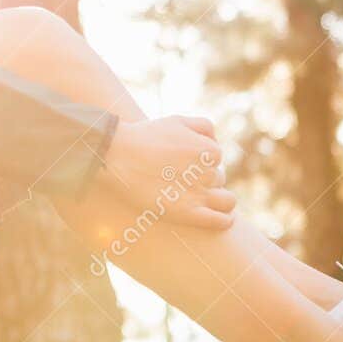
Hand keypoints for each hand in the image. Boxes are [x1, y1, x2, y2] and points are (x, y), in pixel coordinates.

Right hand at [98, 115, 235, 229]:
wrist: (116, 155)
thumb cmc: (144, 137)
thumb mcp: (178, 120)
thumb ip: (203, 127)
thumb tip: (215, 142)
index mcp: (209, 150)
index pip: (216, 159)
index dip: (201, 162)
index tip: (184, 165)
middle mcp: (208, 172)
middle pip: (218, 179)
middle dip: (205, 180)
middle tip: (180, 181)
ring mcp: (199, 194)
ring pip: (226, 200)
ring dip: (217, 199)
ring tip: (200, 200)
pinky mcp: (188, 213)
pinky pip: (220, 220)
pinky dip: (225, 220)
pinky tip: (222, 220)